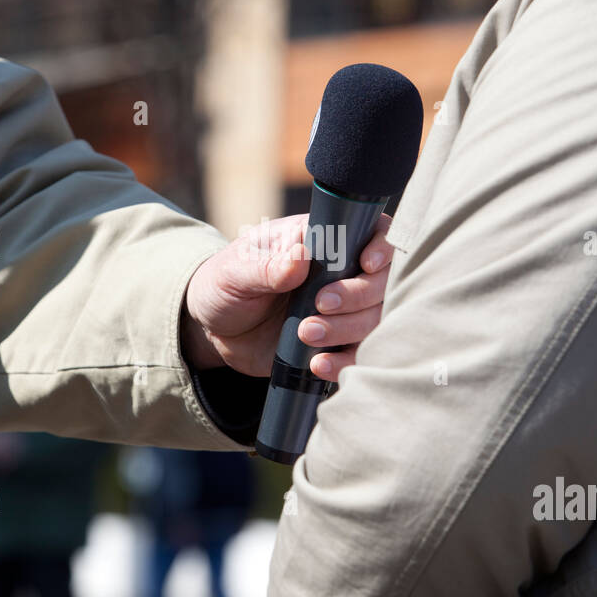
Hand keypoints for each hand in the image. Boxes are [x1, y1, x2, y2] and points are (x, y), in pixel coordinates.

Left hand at [182, 214, 392, 381]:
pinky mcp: (335, 343)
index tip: (366, 265)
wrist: (214, 329)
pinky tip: (317, 364)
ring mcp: (342, 310)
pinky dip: (343, 362)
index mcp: (322, 240)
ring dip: (347, 329)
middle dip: (357, 296)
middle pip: (381, 281)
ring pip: (374, 318)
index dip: (382, 247)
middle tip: (320, 305)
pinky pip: (357, 354)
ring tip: (305, 333)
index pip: (372, 232)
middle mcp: (341, 273)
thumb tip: (300, 257)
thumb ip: (267, 266)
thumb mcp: (236, 270)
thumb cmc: (224, 283)